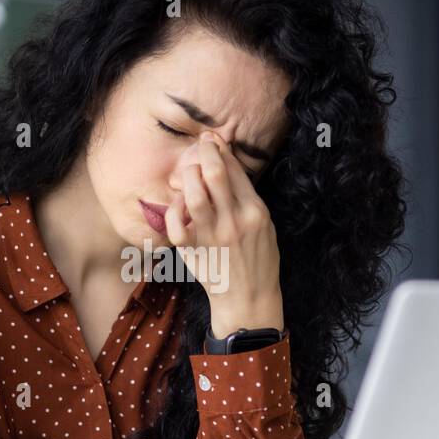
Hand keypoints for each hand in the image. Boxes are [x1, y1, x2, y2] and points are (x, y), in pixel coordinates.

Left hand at [165, 131, 284, 334]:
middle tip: (200, 146)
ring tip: (189, 174)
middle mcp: (234, 221)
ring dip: (188, 176)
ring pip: (193, 194)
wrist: (249, 298)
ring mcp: (212, 237)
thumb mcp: (265, 224)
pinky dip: (173, 210)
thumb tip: (227, 162)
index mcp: (255, 212)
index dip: (220, 148)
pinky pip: (176, 223)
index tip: (212, 139)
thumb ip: (247, 196)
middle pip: (214, 174)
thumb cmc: (258, 259)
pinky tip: (179, 206)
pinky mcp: (194, 251)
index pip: (235, 170)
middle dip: (204, 152)